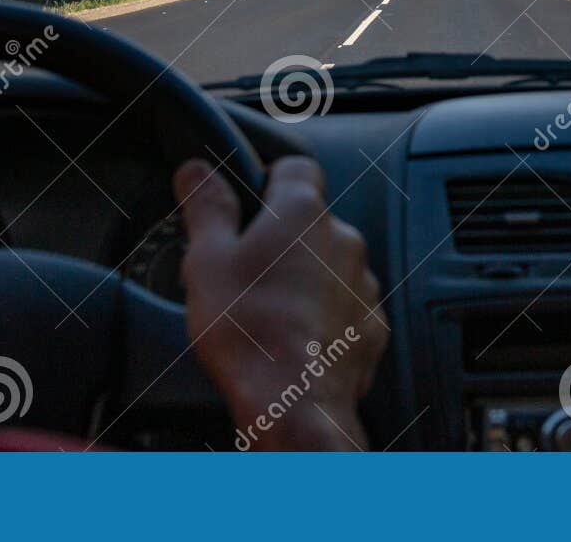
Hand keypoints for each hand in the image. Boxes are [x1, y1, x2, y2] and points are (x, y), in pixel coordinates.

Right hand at [176, 156, 387, 449]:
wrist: (294, 404)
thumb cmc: (248, 332)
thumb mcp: (207, 260)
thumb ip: (206, 207)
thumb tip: (198, 170)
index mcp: (302, 211)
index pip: (295, 166)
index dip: (268, 179)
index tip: (247, 202)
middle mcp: (343, 239)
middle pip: (311, 221)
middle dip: (282, 239)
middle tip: (245, 270)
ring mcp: (364, 283)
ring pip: (331, 266)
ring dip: (306, 279)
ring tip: (267, 312)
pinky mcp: (372, 325)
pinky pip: (346, 308)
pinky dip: (325, 317)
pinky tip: (294, 340)